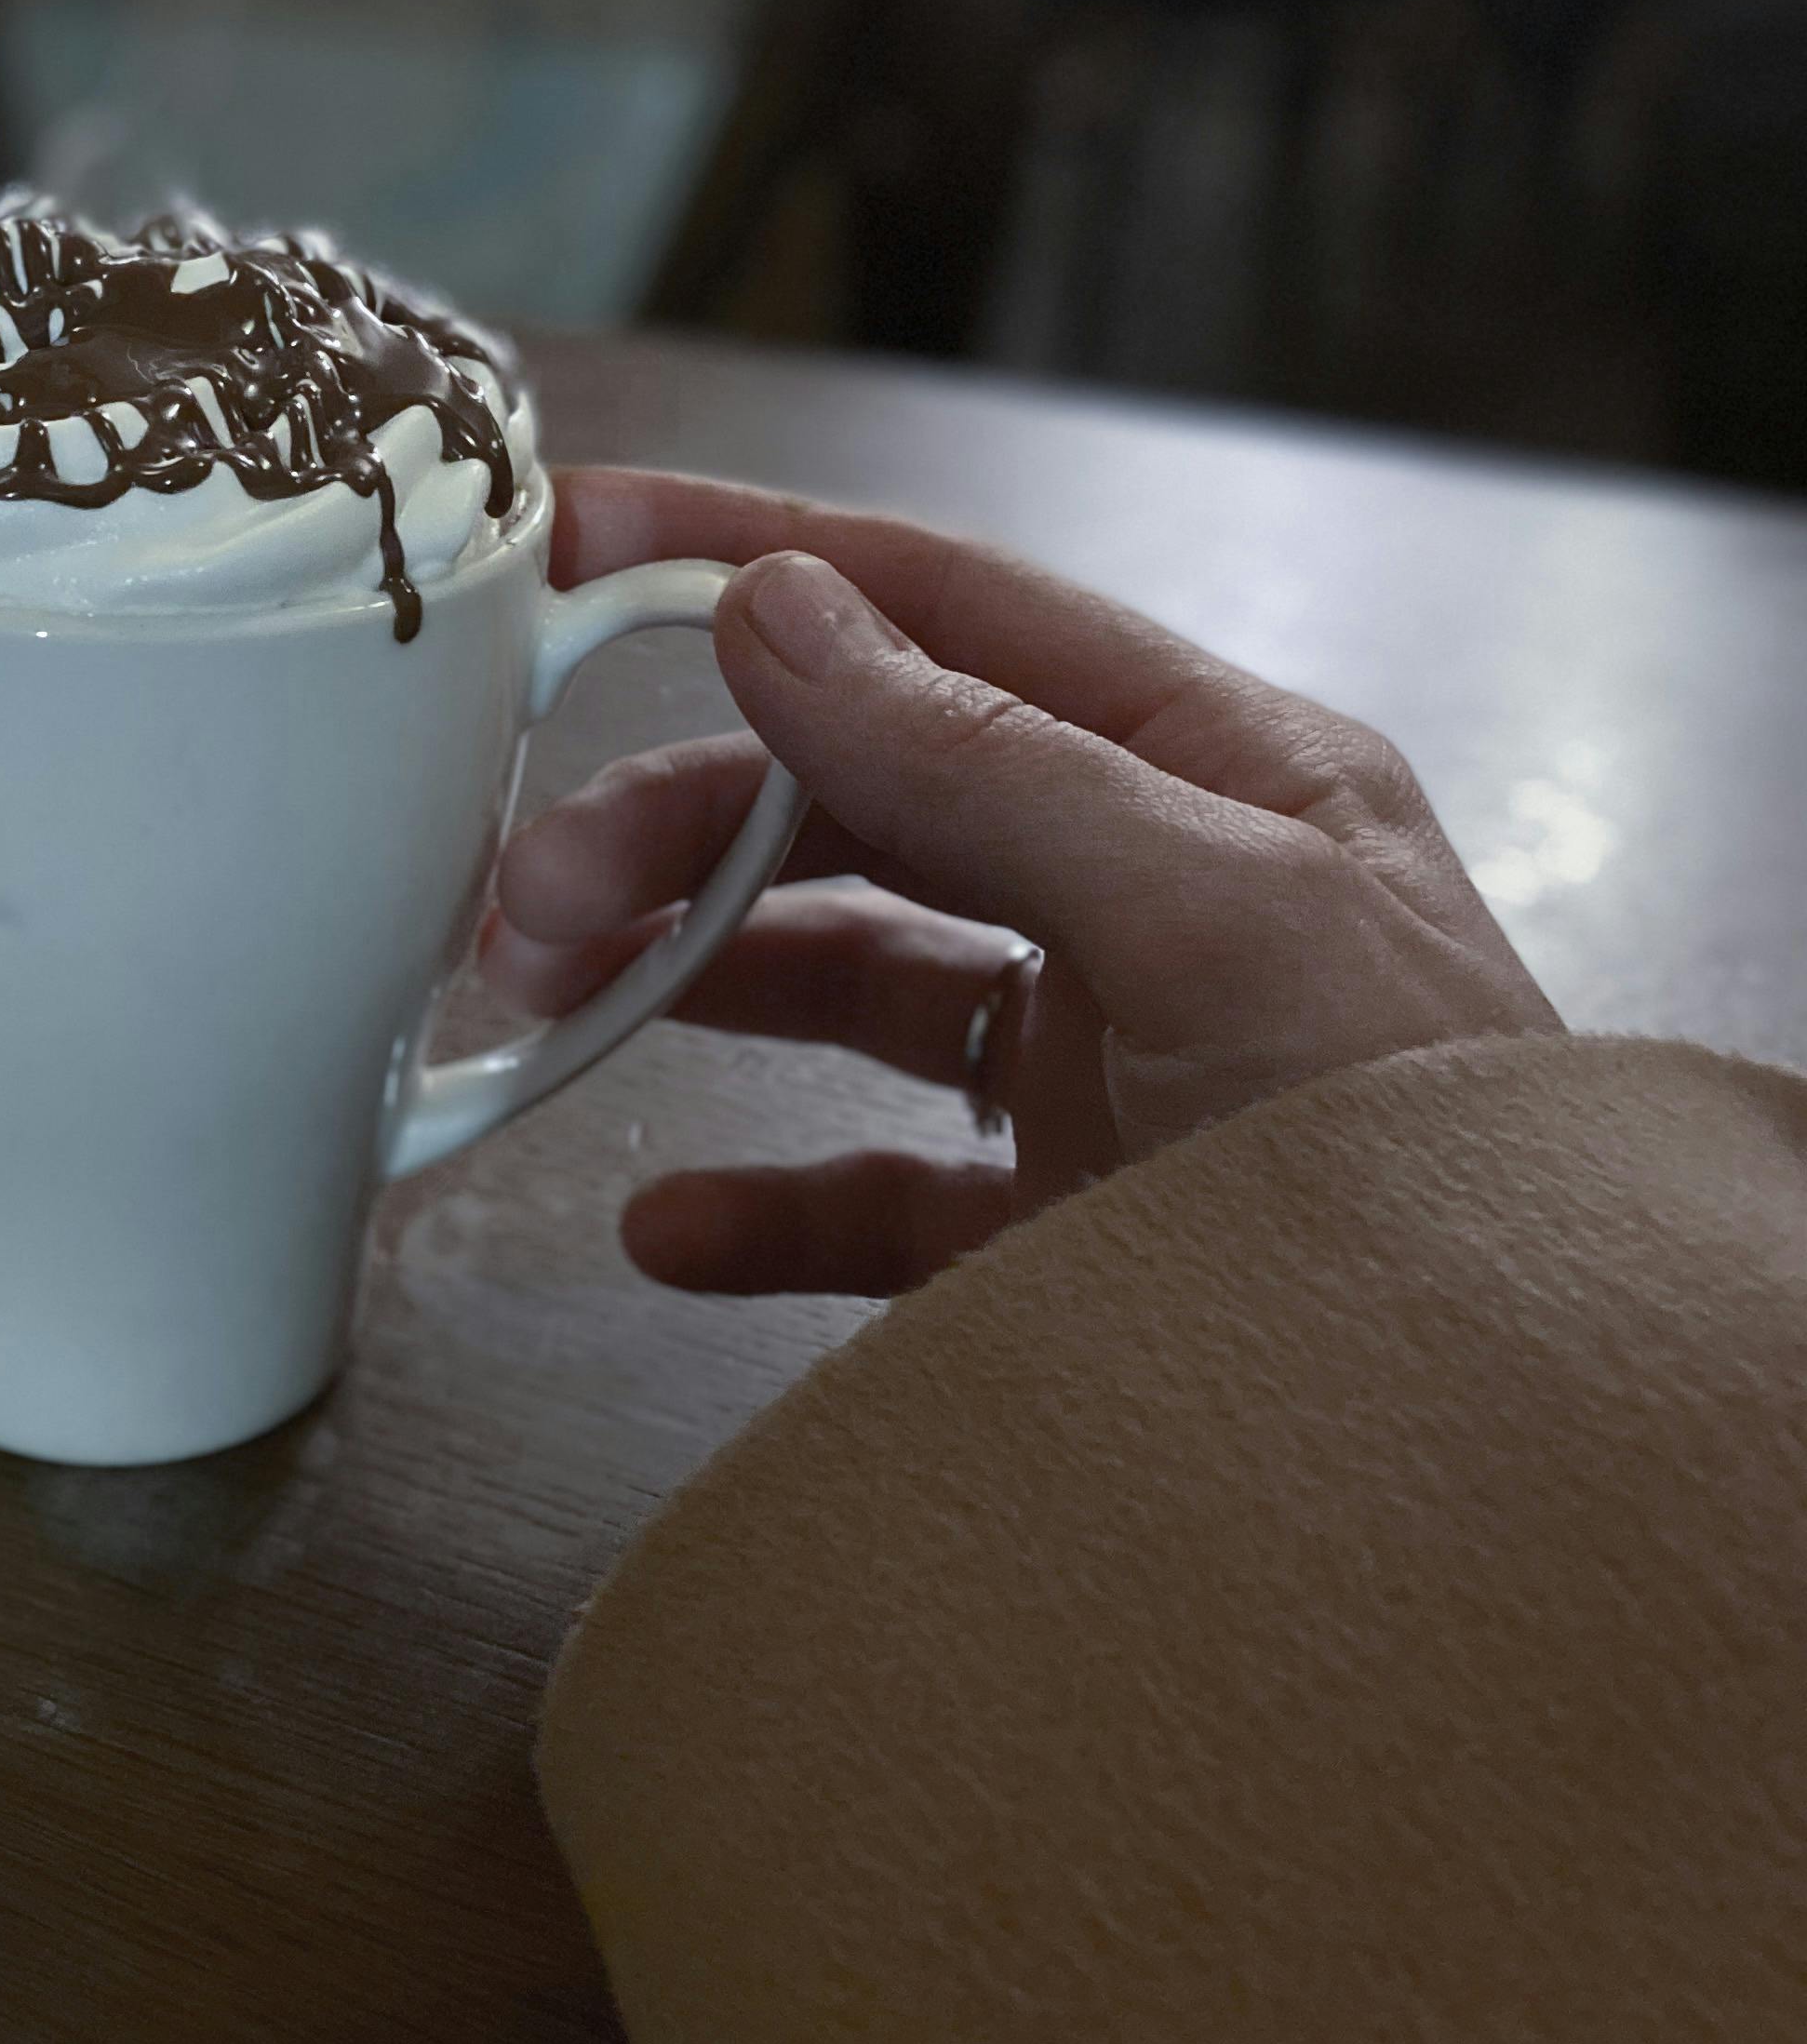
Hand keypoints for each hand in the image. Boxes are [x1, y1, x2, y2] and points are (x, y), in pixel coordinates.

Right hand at [482, 468, 1556, 1299]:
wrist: (1518, 1497)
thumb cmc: (1427, 1171)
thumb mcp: (1218, 922)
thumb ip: (992, 766)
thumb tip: (781, 609)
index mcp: (1216, 773)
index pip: (948, 610)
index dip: (755, 556)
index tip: (574, 546)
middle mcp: (1154, 898)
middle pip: (867, 798)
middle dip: (684, 818)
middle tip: (525, 884)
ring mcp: (1111, 1068)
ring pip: (852, 978)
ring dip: (693, 978)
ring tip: (545, 1001)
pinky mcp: (1069, 1246)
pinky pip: (879, 1198)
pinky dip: (761, 1207)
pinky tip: (665, 1231)